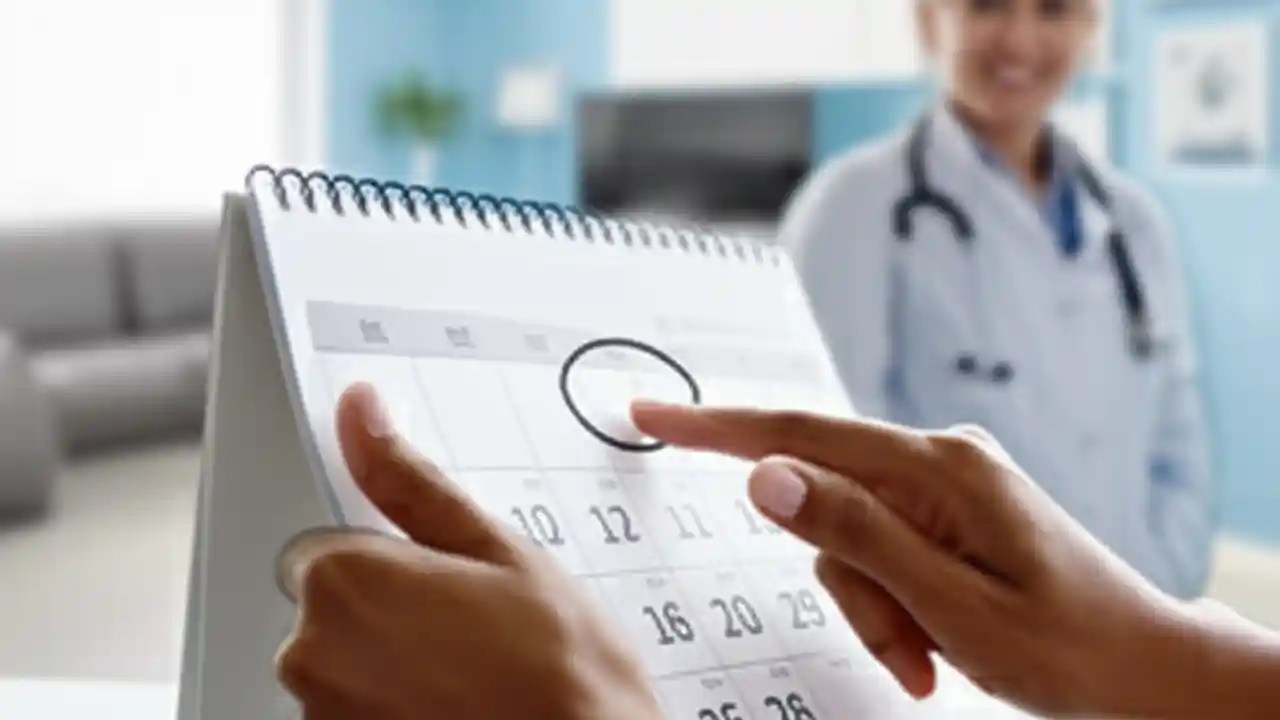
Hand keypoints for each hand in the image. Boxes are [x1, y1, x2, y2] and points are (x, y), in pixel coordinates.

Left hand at [274, 384, 661, 719]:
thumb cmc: (558, 669)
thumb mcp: (498, 551)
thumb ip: (410, 483)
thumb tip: (360, 413)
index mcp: (344, 579)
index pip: (338, 549)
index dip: (403, 568)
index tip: (453, 590)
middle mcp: (311, 652)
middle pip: (341, 612)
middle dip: (398, 618)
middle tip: (475, 635)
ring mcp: (322, 715)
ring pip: (352, 669)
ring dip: (398, 670)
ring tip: (474, 680)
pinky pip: (359, 714)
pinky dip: (396, 711)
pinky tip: (457, 709)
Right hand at [632, 402, 1235, 717]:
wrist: (1142, 665)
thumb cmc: (1066, 640)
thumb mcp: (950, 602)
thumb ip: (854, 535)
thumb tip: (766, 477)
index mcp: (938, 466)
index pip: (801, 433)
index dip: (714, 426)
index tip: (649, 414)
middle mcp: (937, 459)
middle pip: (826, 508)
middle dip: (851, 588)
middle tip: (907, 652)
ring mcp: (943, 485)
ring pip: (849, 543)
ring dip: (877, 610)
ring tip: (932, 658)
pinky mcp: (945, 512)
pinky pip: (881, 551)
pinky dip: (893, 603)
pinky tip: (938, 644)